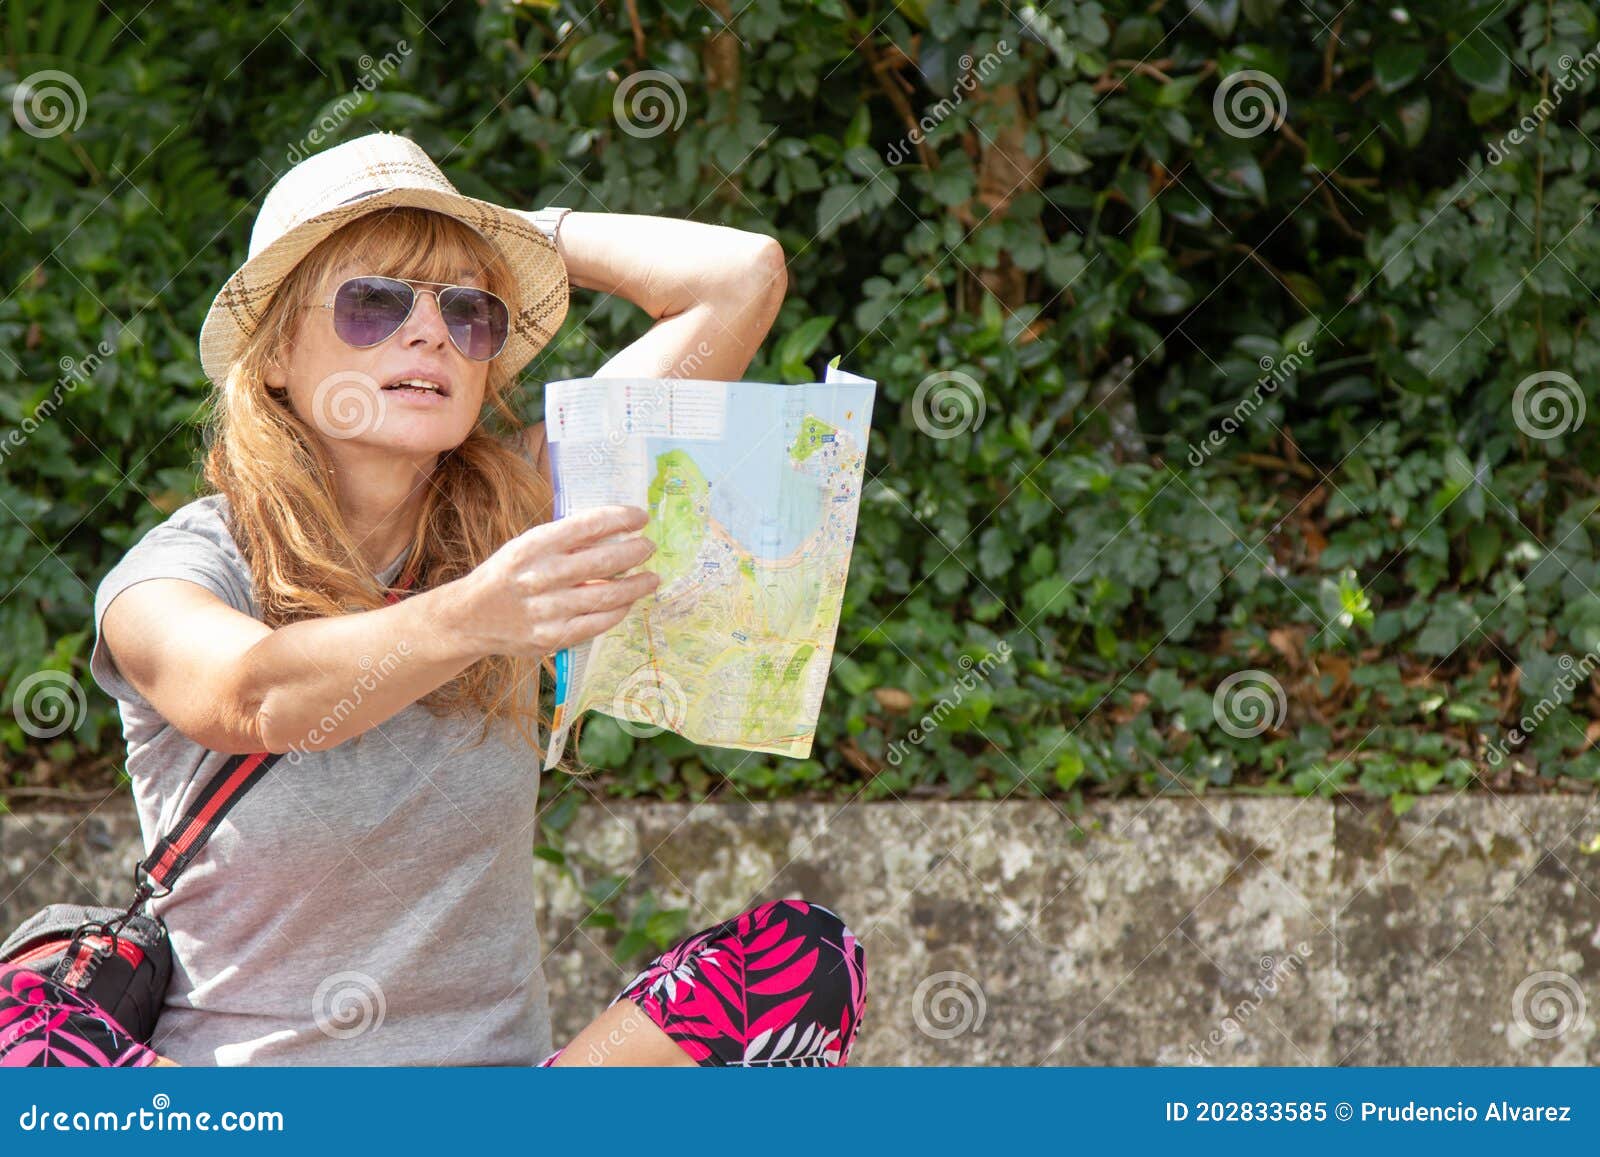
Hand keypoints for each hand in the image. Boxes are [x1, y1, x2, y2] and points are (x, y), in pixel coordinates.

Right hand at [448, 505, 658, 659]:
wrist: (469, 617)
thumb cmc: (507, 574)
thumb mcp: (527, 546)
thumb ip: (565, 541)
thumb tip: (615, 530)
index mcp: (534, 546)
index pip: (588, 525)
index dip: (621, 518)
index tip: (641, 517)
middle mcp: (541, 577)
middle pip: (604, 561)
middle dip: (635, 551)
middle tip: (649, 547)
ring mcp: (547, 610)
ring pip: (607, 596)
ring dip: (637, 585)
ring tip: (651, 578)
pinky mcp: (552, 637)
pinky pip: (598, 623)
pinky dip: (619, 610)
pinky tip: (629, 602)